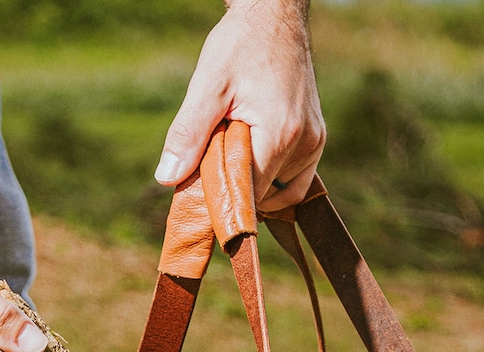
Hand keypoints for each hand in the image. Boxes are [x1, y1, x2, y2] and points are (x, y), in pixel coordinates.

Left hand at [154, 0, 324, 209]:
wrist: (273, 15)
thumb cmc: (240, 45)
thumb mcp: (207, 86)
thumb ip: (188, 134)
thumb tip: (167, 178)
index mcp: (279, 135)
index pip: (249, 195)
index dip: (221, 201)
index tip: (199, 197)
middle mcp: (304, 144)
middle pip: (263, 196)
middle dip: (235, 190)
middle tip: (210, 167)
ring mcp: (314, 143)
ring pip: (281, 194)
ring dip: (255, 188)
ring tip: (232, 156)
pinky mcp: (316, 139)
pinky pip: (295, 181)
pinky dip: (272, 182)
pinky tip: (251, 165)